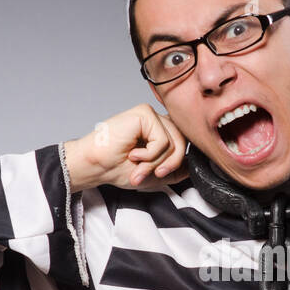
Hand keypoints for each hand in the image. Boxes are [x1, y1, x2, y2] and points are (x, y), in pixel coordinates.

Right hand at [67, 103, 191, 191]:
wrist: (96, 167)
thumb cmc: (116, 168)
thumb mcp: (154, 175)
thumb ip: (174, 170)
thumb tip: (193, 166)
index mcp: (159, 132)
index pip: (184, 144)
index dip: (176, 163)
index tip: (160, 175)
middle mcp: (157, 122)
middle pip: (183, 143)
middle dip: (168, 166)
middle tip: (148, 176)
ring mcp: (151, 116)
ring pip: (174, 143)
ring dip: (155, 163)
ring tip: (138, 168)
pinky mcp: (145, 114)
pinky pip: (163, 140)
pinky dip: (150, 155)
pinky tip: (133, 154)